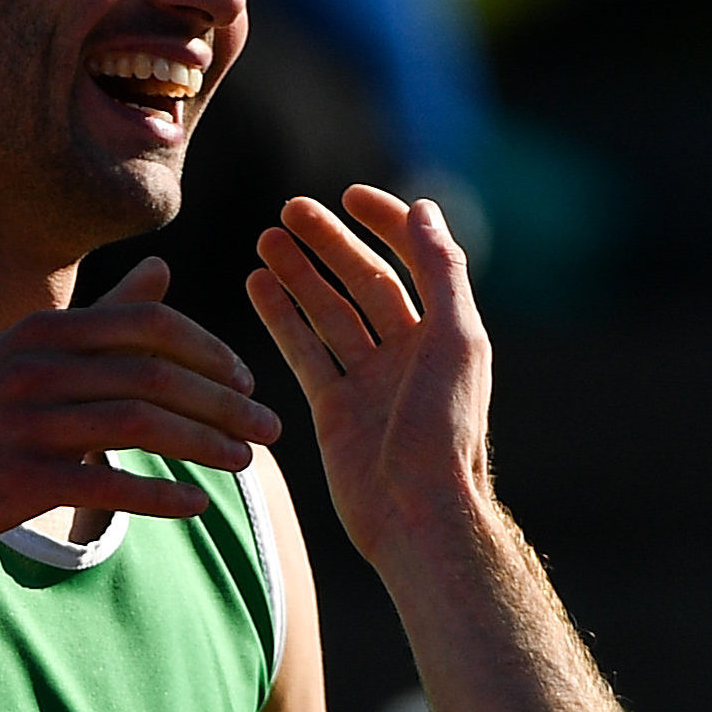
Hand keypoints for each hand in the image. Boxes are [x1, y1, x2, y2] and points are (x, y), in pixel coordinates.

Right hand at [0, 257, 279, 551]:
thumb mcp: (31, 351)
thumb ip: (103, 316)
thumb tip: (164, 273)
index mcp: (49, 331)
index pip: (152, 326)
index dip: (212, 353)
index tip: (248, 384)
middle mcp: (39, 366)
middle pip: (157, 375)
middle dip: (225, 404)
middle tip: (270, 430)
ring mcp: (27, 422)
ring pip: (140, 424)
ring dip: (204, 446)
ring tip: (244, 465)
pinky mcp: (18, 478)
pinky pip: (106, 482)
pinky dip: (159, 494)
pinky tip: (195, 506)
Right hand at [245, 189, 491, 573]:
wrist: (417, 514)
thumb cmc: (444, 430)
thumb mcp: (454, 340)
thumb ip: (442, 271)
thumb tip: (425, 207)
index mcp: (444, 332)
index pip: (412, 260)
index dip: (385, 223)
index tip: (349, 196)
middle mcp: (407, 352)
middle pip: (364, 282)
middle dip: (329, 244)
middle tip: (288, 210)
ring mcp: (368, 381)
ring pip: (328, 313)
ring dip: (299, 275)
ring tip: (265, 239)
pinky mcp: (333, 410)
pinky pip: (304, 352)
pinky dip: (281, 318)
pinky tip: (256, 285)